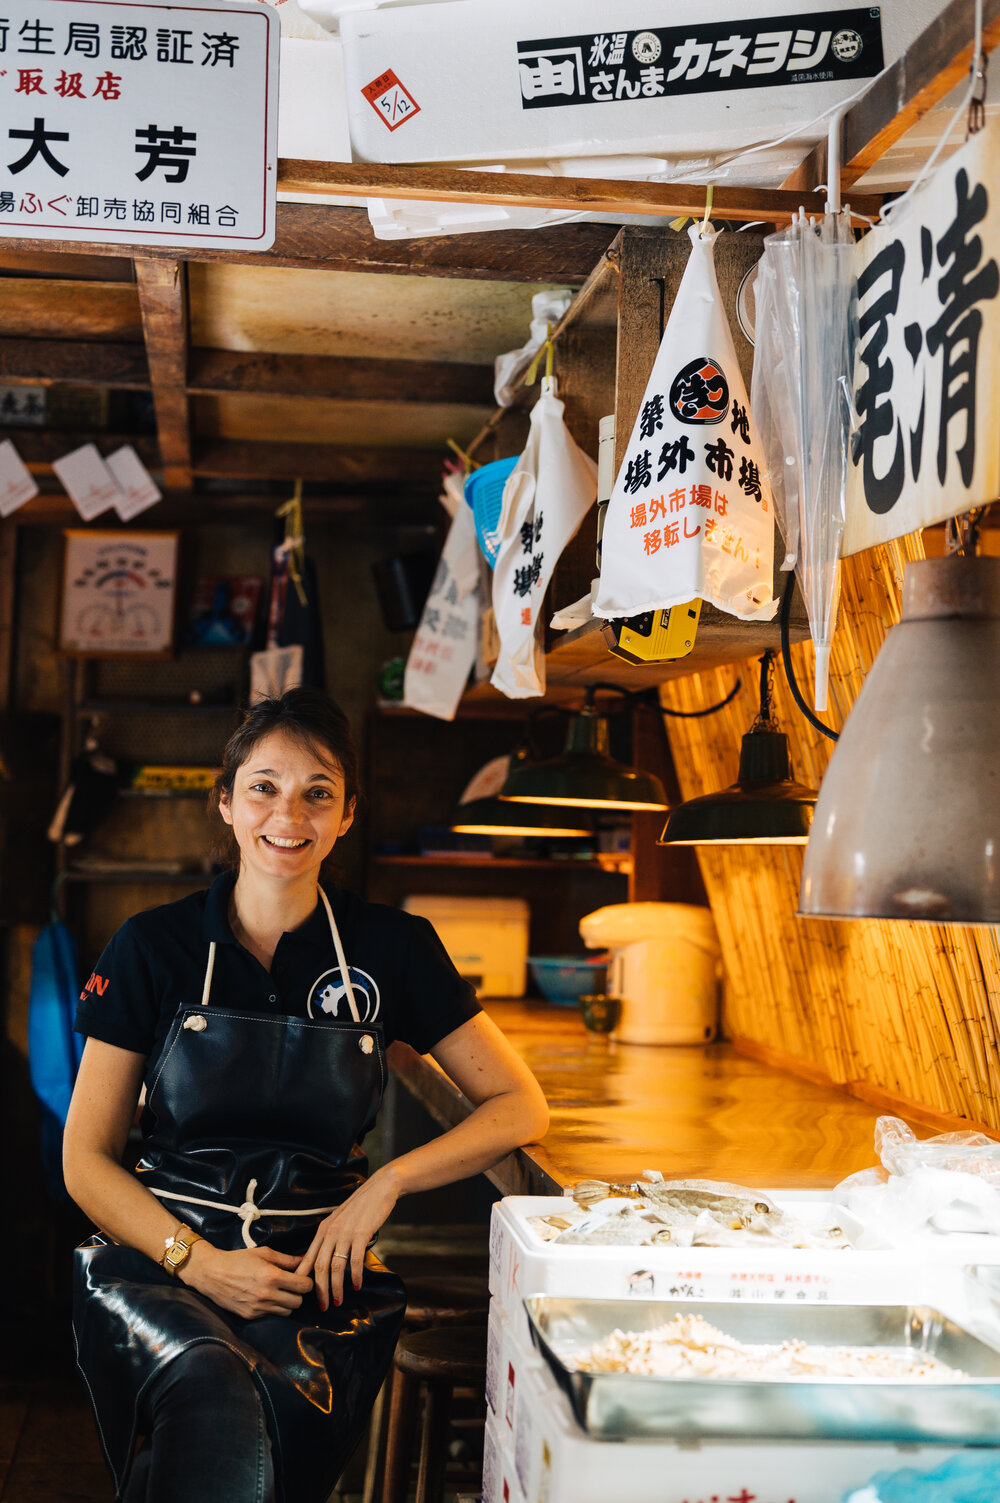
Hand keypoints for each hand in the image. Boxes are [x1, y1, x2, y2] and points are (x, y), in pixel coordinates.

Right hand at [180, 1240, 312, 1319]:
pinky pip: (272, 1315)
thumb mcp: (264, 1253)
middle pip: (298, 1302)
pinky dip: (274, 1308)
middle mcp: (267, 1295)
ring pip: (287, 1312)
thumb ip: (287, 1259)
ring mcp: (258, 1308)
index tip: (302, 1277)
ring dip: (287, 1303)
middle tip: (292, 1285)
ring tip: (280, 1291)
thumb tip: (305, 1260)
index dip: (307, 1282)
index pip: (304, 1286)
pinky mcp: (250, 1316)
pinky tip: (267, 1297)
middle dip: (298, 1293)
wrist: (212, 1274)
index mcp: (272, 1276)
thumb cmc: (238, 1259)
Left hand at [298, 1168, 400, 1310]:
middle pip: (319, 1266)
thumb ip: (332, 1237)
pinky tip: (358, 1285)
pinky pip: (355, 1260)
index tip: (305, 1295)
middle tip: (322, 1306)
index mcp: (323, 1229)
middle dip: (319, 1290)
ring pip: (336, 1266)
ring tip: (338, 1301)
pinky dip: (356, 1276)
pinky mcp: (361, 1233)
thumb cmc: (362, 1206)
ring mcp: (345, 1233)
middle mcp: (331, 1231)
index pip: (308, 1258)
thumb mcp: (340, 1220)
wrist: (380, 1187)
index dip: (305, 1279)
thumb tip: (327, 1259)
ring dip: (336, 1287)